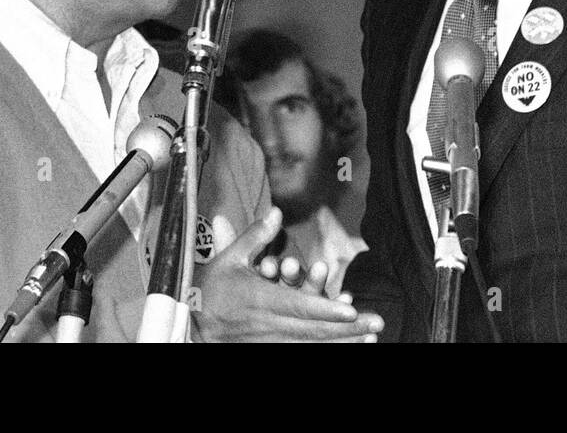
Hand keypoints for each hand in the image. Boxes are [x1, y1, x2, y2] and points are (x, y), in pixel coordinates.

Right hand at [193, 207, 381, 341]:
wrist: (189, 325)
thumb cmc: (209, 289)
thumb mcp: (229, 259)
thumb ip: (255, 236)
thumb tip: (277, 212)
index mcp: (260, 299)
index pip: (298, 306)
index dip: (325, 308)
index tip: (350, 309)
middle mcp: (268, 325)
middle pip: (313, 329)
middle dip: (347, 329)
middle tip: (377, 324)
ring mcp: (269, 341)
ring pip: (311, 345)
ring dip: (342, 343)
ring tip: (370, 339)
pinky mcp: (268, 350)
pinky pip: (300, 353)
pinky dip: (325, 350)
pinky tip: (346, 348)